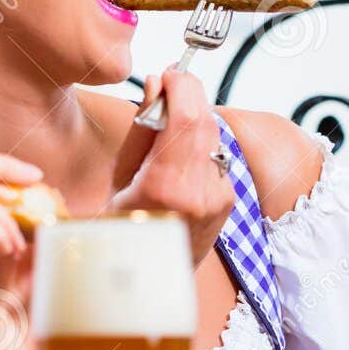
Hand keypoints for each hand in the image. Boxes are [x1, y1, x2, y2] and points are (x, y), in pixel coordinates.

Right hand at [114, 69, 234, 262]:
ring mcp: (219, 198)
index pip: (187, 117)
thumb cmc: (123, 226)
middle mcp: (199, 192)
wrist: (149, 275)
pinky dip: (199, 149)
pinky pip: (216, 157)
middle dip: (189, 96)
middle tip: (168, 90)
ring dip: (193, 122)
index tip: (169, 74)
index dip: (182, 86)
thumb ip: (142, 128)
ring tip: (166, 135)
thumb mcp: (119, 177)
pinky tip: (180, 166)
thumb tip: (157, 83)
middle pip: (205, 120)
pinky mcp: (229, 200)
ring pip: (213, 136)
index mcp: (165, 187)